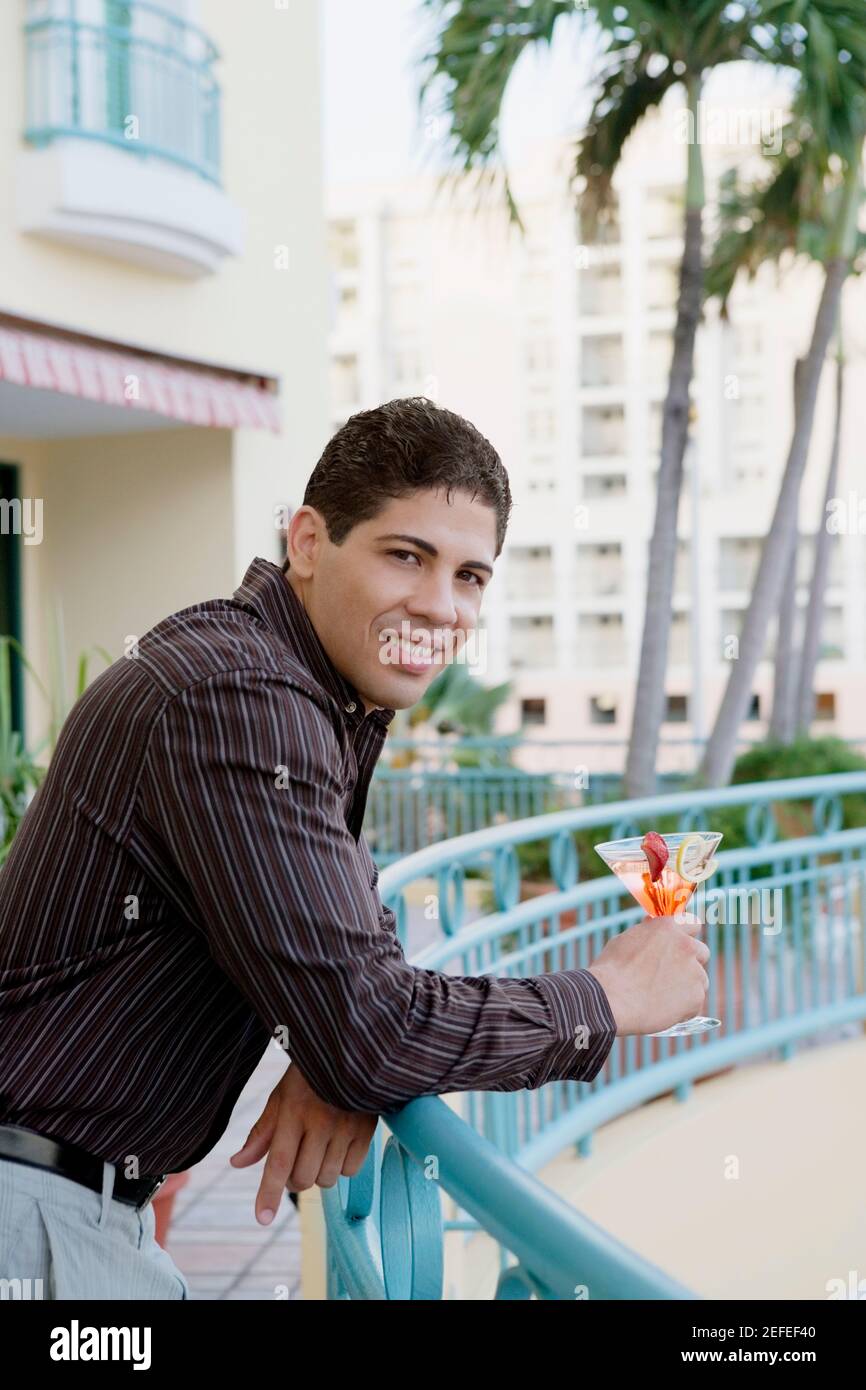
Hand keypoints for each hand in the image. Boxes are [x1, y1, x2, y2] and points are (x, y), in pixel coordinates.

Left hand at [229, 1061, 377, 1224]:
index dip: (269, 1193)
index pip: (279, 1162)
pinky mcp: (367, 1129)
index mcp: (294, 1111)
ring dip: (319, 1173)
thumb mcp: (282, 1096)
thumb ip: (262, 1131)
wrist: (352, 1050)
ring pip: (326, 1179)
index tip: (262, 1219)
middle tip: (296, 1158)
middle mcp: (321, 1121)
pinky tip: (339, 1145)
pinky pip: (351, 1171)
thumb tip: (237, 1163)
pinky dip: (342, 1166)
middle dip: (294, 1179)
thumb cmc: (310, 1075)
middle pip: (302, 1178)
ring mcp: (346, 1127)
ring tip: (320, 1148)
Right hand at [587, 912, 709, 1035]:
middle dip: (691, 962)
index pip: (692, 923)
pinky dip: (684, 1008)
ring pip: (700, 979)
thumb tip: (652, 925)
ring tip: (662, 997)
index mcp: (668, 928)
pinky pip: (695, 1002)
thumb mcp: (626, 939)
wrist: (612, 1000)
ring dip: (688, 986)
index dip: (686, 936)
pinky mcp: (696, 996)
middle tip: (672, 975)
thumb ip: (647, 933)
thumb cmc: (612, 970)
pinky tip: (663, 1010)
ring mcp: (694, 971)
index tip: (681, 945)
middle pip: (702, 952)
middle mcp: (686, 946)